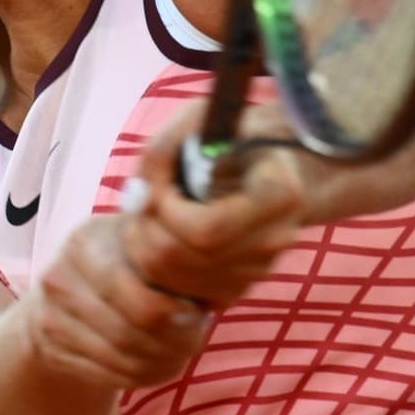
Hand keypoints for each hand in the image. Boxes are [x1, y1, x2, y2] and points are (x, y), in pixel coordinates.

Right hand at [19, 209, 213, 389]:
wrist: (62, 293)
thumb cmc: (119, 264)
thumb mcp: (139, 247)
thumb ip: (170, 264)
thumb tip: (203, 309)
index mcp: (88, 243)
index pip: (145, 300)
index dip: (181, 316)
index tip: (201, 314)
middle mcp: (60, 279)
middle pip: (132, 333)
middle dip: (174, 344)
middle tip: (195, 339)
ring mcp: (50, 317)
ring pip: (122, 359)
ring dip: (162, 363)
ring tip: (180, 352)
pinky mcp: (50, 350)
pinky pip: (108, 375)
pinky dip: (141, 376)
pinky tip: (155, 364)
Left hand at [129, 101, 307, 308]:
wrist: (277, 164)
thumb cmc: (234, 134)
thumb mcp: (201, 120)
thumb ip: (164, 150)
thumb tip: (137, 198)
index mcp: (277, 195)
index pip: (205, 230)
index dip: (167, 211)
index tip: (163, 188)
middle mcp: (274, 240)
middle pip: (183, 260)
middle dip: (146, 231)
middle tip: (144, 204)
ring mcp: (258, 270)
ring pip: (176, 283)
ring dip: (145, 250)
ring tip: (151, 217)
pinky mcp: (239, 288)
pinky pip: (182, 294)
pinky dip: (158, 270)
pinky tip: (165, 236)